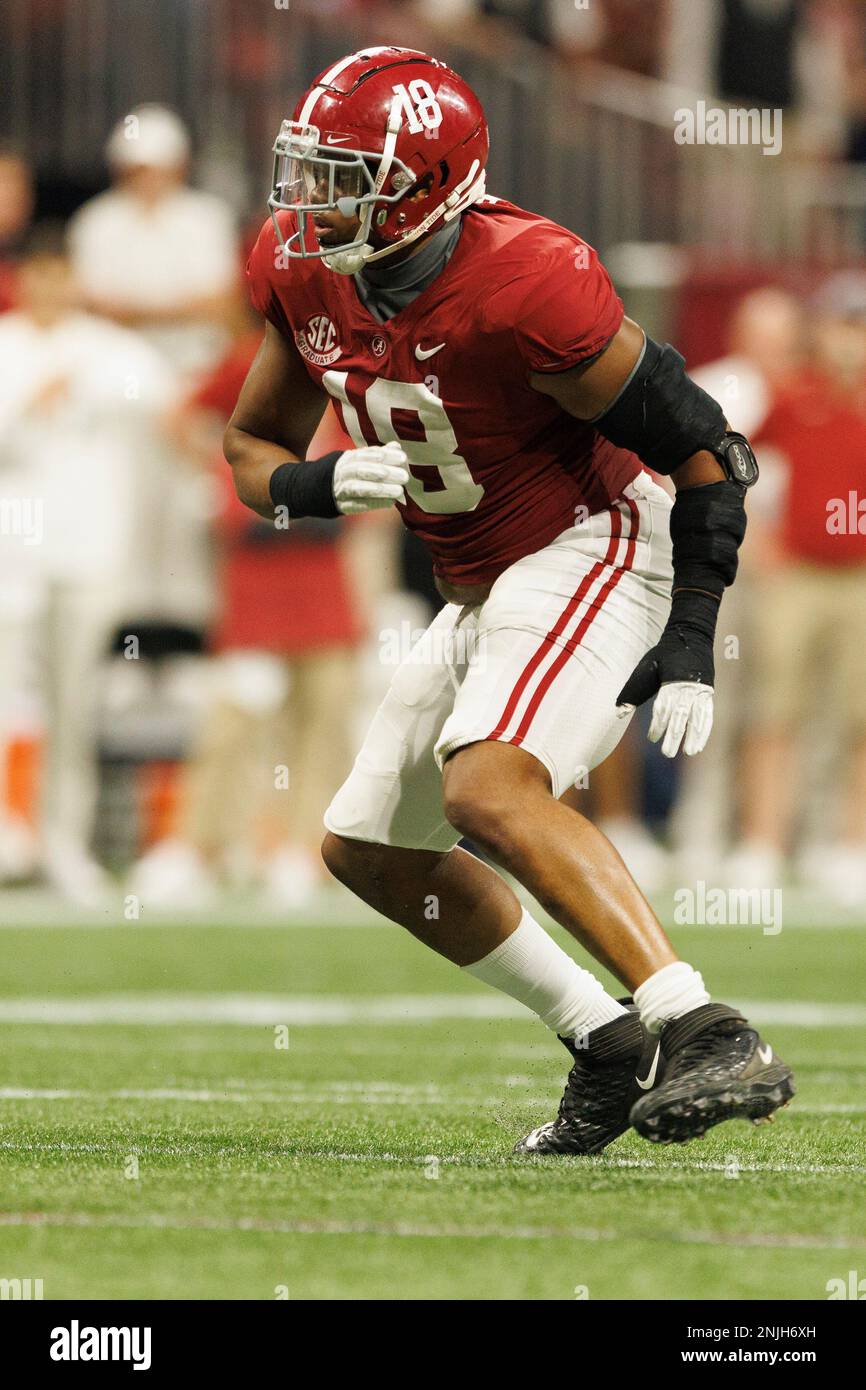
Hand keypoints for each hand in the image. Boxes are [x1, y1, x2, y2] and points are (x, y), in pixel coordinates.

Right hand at [332, 441, 408, 514]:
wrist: (330, 490)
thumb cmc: (356, 472)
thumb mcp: (366, 460)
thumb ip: (382, 453)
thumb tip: (396, 446)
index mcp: (350, 458)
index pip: (366, 454)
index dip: (385, 455)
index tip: (402, 458)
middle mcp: (344, 472)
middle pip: (361, 470)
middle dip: (384, 472)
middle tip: (404, 476)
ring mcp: (342, 489)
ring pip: (358, 488)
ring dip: (380, 489)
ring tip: (399, 490)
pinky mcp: (345, 505)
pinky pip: (359, 504)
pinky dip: (375, 503)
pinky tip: (390, 502)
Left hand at [616, 624, 714, 756]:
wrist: (690, 639)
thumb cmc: (664, 656)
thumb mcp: (646, 669)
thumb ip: (634, 692)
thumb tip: (619, 712)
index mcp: (670, 684)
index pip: (663, 709)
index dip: (658, 725)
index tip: (652, 738)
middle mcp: (687, 689)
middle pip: (680, 716)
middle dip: (674, 735)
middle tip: (667, 753)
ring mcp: (700, 692)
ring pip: (697, 718)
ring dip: (693, 736)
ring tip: (689, 752)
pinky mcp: (708, 694)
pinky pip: (707, 715)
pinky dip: (704, 731)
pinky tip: (700, 744)